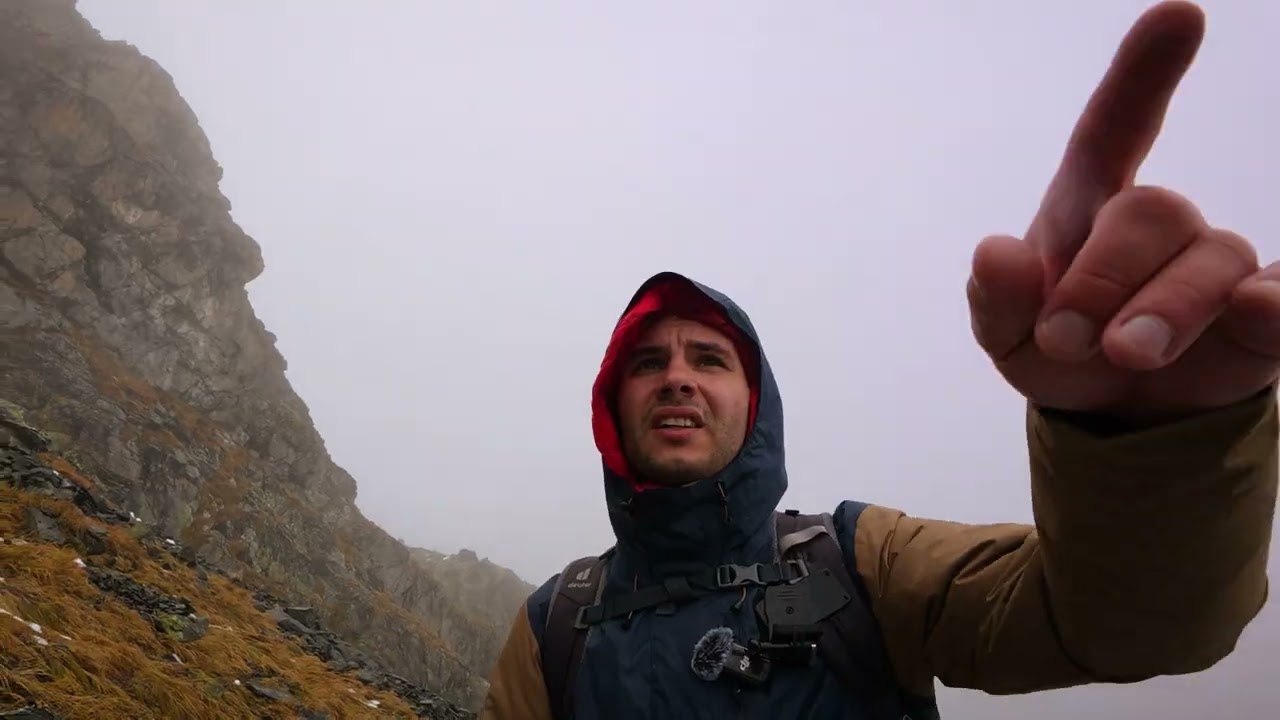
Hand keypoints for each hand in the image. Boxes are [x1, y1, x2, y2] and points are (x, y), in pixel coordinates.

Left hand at [968, 1, 1278, 422]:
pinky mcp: (1262, 319)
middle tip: (1063, 338)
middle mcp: (1158, 224)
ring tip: (1122, 354)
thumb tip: (996, 253)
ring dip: (1162, 310)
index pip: (1112, 130)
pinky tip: (1255, 307)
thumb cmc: (1056, 351)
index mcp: (1087, 207)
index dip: (1141, 77)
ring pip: (1210, 260)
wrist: (1114, 415)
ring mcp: (1215, 265)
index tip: (1179, 15)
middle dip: (1101, 277)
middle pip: (1149, 212)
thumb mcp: (1008, 336)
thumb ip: (994, 300)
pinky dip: (1274, 303)